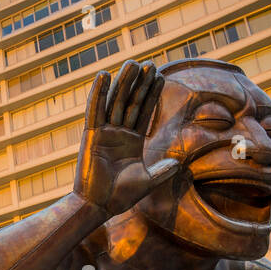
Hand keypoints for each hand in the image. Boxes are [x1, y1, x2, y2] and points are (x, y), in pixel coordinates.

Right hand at [74, 60, 179, 217]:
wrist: (100, 206)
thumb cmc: (121, 196)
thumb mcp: (147, 180)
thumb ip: (162, 171)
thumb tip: (179, 164)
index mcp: (132, 142)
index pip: (144, 113)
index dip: (152, 94)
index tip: (160, 76)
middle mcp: (119, 134)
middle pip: (131, 103)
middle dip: (140, 84)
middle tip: (149, 64)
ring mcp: (104, 133)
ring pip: (115, 102)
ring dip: (123, 82)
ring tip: (132, 63)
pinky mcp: (91, 135)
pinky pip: (95, 110)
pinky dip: (98, 93)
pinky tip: (104, 76)